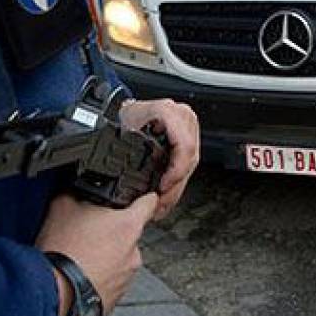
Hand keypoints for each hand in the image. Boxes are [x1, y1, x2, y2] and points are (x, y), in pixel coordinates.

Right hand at [36, 192, 159, 315]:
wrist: (56, 292)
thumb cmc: (63, 252)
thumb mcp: (62, 207)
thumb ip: (76, 194)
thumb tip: (73, 191)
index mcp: (128, 225)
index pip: (148, 203)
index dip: (143, 197)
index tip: (141, 198)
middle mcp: (133, 252)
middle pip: (127, 234)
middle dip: (110, 232)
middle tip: (87, 233)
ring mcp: (126, 277)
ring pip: (118, 259)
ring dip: (104, 256)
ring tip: (79, 257)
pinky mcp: (116, 297)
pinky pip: (110, 280)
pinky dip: (98, 276)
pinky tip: (79, 272)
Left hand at [119, 99, 199, 220]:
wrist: (129, 111)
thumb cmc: (127, 116)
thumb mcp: (125, 130)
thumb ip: (131, 149)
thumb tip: (137, 178)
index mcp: (168, 111)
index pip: (184, 147)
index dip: (176, 171)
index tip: (162, 187)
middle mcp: (182, 116)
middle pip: (189, 158)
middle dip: (176, 185)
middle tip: (161, 203)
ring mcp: (188, 126)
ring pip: (191, 163)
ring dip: (177, 186)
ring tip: (163, 203)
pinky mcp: (189, 136)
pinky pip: (189, 162)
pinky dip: (178, 180)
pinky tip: (168, 192)